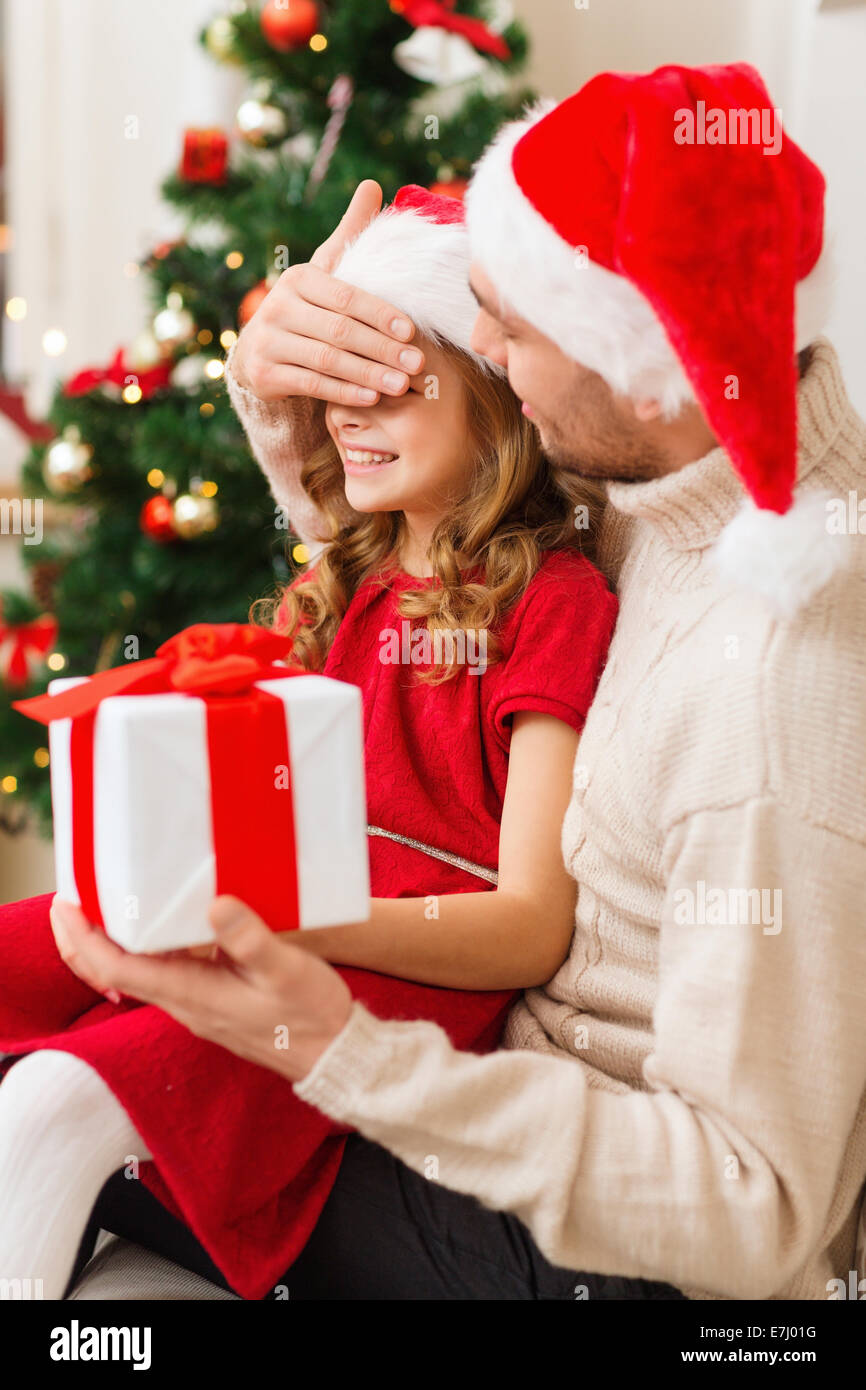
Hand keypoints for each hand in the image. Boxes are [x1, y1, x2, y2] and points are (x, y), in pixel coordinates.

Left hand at [49, 895, 353, 1081]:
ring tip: (103, 902)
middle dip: (82, 938)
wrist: (332, 1055)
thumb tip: (216, 905)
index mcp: (192, 994)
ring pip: (133, 972)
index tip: (68, 904)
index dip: (84, 937)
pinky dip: (144, 946)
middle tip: (69, 897)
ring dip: (110, 941)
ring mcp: (195, 1003)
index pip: (115, 968)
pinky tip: (158, 922)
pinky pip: (160, 972)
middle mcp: (183, 1002)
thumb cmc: (311, 1016)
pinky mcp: (209, 999)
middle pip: (111, 973)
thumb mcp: (286, 971)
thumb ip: (250, 939)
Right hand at [230, 179, 424, 405]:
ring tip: (401, 385)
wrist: (259, 352)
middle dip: (382, 349)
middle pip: (339, 330)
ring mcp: (268, 341)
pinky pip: (311, 384)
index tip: (412, 331)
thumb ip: (350, 234)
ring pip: (327, 360)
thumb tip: (373, 186)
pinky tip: (372, 398)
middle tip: (416, 363)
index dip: (380, 314)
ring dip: (368, 374)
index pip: (346, 296)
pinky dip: (344, 392)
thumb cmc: (307, 309)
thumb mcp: (325, 271)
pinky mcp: (263, 373)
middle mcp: (277, 306)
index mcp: (299, 278)